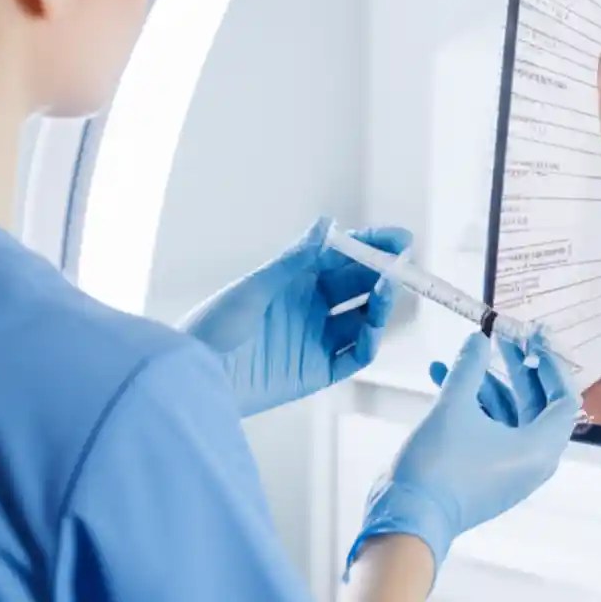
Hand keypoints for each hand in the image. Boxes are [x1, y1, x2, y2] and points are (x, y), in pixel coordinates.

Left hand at [181, 217, 411, 416]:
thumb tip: (328, 222)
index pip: (342, 258)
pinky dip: (369, 343)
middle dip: (383, 272)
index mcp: (293, 280)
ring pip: (362, 320)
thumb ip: (296, 260)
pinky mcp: (316, 372)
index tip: (400, 238)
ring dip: (380, 305)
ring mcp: (314, 339)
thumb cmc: (213, 326)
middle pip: (358, 286)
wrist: (194, 378)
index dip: (372, 246)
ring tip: (390, 289)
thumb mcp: (255, 288)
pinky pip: (353, 357)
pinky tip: (373, 327)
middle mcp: (308, 307)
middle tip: (405, 262)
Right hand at [346, 332, 579, 577]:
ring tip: (464, 356)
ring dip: (485, 383)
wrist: (407, 516)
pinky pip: (489, 430)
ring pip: (507, 415)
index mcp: (539, 449)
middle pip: (535, 404)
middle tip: (502, 338)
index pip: (563, 399)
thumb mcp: (454, 405)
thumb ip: (470, 366)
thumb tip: (478, 340)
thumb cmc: (439, 467)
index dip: (550, 365)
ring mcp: (508, 469)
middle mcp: (531, 461)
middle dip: (516, 368)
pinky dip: (471, 404)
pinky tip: (443, 377)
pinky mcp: (485, 473)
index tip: (534, 339)